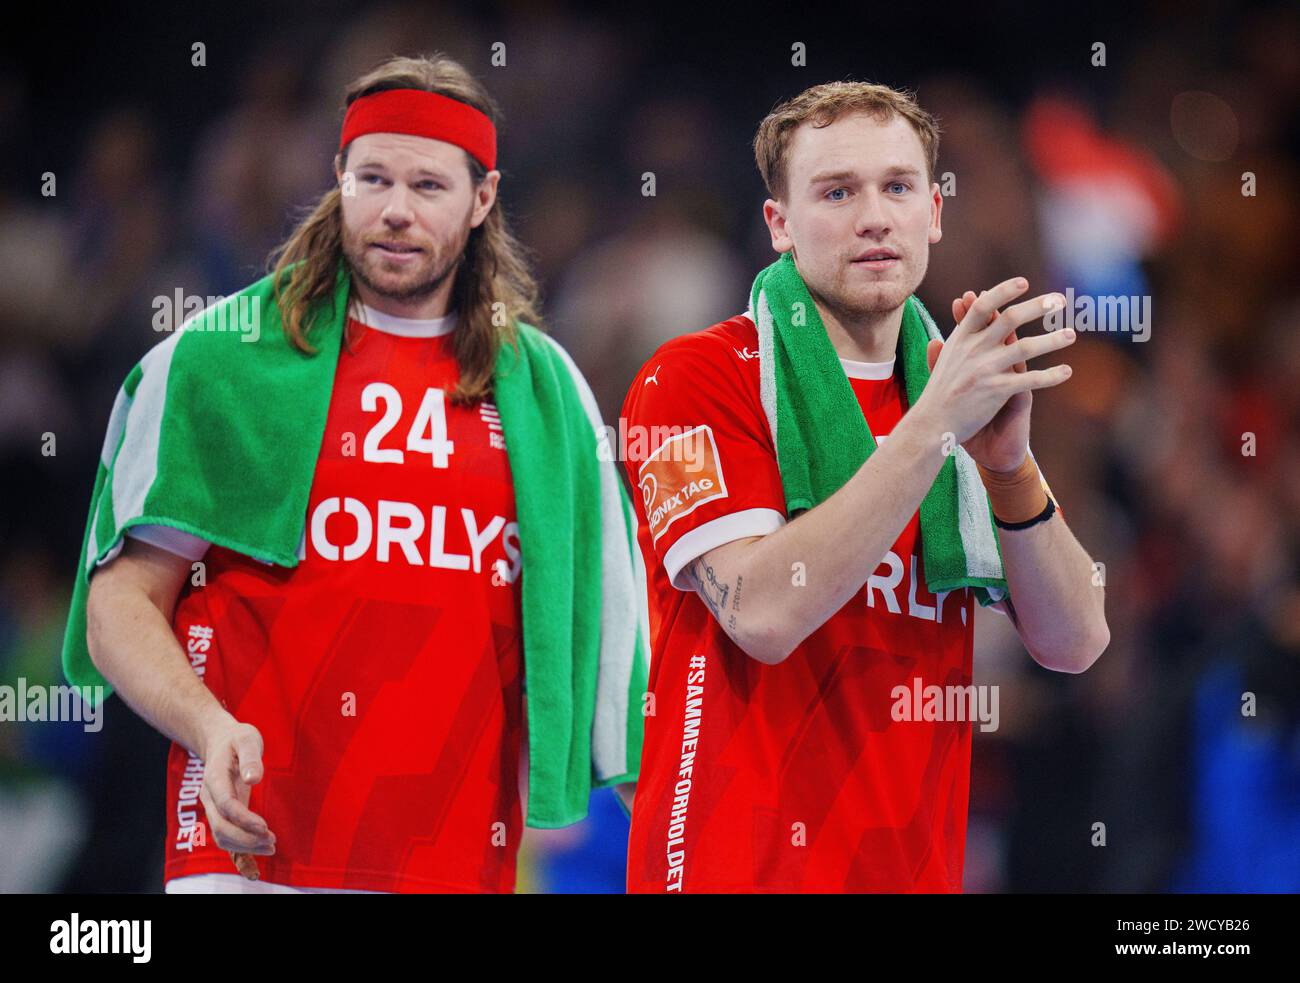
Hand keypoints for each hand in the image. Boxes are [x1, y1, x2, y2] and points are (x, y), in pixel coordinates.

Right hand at [197, 716, 274, 879]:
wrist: (218, 740)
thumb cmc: (236, 738)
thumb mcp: (247, 737)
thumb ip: (251, 756)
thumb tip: (254, 779)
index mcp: (214, 778)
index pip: (225, 805)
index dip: (244, 819)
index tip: (265, 827)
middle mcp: (210, 798)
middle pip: (221, 827)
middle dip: (246, 839)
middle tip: (272, 842)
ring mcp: (213, 809)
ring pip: (222, 837)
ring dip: (245, 848)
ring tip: (271, 848)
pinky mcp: (222, 815)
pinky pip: (226, 841)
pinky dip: (237, 858)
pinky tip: (254, 872)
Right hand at [915, 277, 1074, 468]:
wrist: (933, 426)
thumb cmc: (937, 397)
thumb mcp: (939, 365)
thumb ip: (945, 348)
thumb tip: (941, 331)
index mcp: (960, 340)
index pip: (983, 307)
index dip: (1003, 291)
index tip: (1023, 282)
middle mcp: (974, 350)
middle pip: (1009, 319)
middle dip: (1037, 307)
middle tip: (1059, 302)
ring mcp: (986, 369)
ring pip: (1026, 347)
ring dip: (1052, 340)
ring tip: (1071, 334)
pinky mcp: (997, 390)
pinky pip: (1031, 379)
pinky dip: (1051, 376)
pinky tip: (1066, 372)